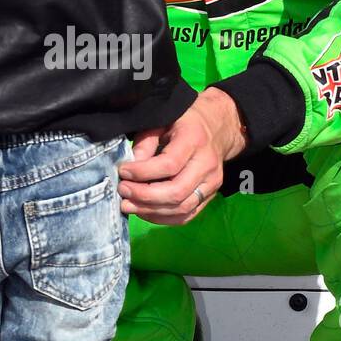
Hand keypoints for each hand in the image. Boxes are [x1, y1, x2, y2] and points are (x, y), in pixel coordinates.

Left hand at [117, 87, 246, 223]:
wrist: (217, 128)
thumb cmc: (185, 122)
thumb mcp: (163, 121)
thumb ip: (146, 141)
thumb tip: (131, 166)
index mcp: (194, 140)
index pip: (169, 164)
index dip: (142, 172)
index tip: (122, 172)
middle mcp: (207, 164)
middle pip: (176, 191)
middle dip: (144, 196)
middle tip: (123, 192)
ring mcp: (212, 183)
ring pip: (181, 208)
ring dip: (150, 211)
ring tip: (128, 205)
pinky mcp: (210, 196)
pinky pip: (186, 215)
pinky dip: (163, 218)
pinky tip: (144, 212)